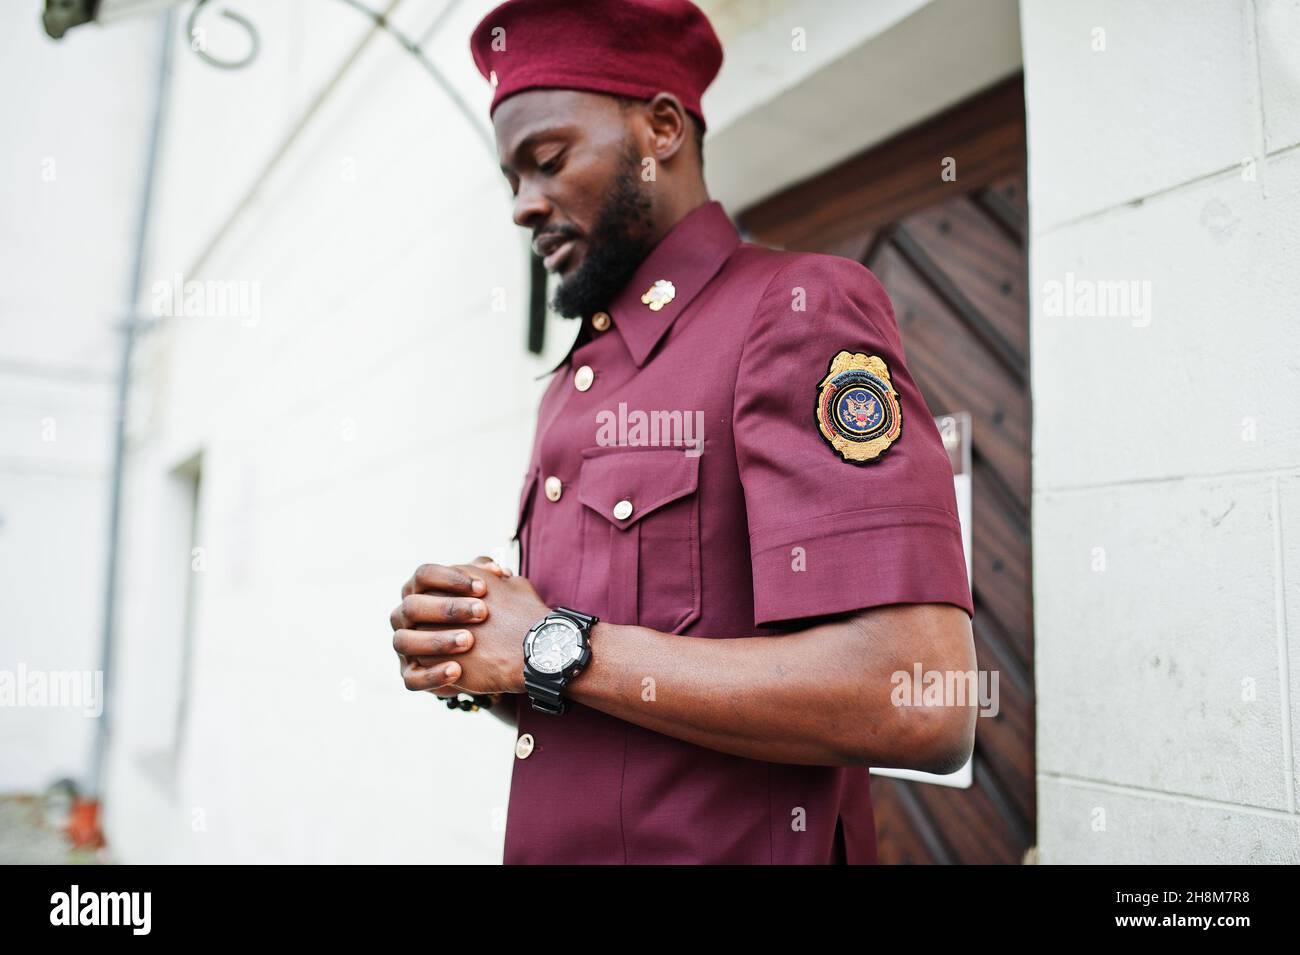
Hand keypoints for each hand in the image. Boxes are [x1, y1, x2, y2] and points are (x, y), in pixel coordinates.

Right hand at [390, 556, 509, 698]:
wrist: (479, 654)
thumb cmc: (477, 616)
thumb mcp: (482, 594)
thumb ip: (487, 578)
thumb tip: (497, 570)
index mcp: (417, 590)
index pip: (423, 575)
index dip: (451, 578)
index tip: (483, 587)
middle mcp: (403, 616)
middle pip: (412, 606)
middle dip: (447, 609)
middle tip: (482, 612)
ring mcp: (404, 646)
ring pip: (404, 641)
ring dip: (437, 640)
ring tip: (469, 641)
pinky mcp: (409, 674)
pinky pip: (411, 678)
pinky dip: (432, 675)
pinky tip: (458, 670)